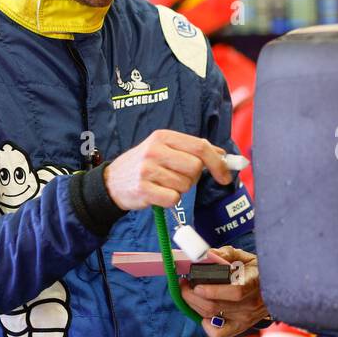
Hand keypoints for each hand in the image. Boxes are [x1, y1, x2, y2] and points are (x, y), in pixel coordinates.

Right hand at [103, 129, 233, 210]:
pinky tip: (158, 194)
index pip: (200, 147)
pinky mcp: (143, 189)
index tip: (226, 176)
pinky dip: (170, 200)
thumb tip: (223, 156)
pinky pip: (173, 199)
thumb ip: (192, 150)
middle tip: (178, 177)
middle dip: (193, 177)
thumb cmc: (145, 165)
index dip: (218, 163)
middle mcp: (155, 150)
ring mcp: (147, 170)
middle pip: (195, 168)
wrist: (112, 182)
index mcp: (163, 136)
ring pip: (185, 185)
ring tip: (163, 184)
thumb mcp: (165, 149)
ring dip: (179, 189)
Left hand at [178, 246, 268, 336]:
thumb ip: (226, 253)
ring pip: (211, 316)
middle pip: (215, 306)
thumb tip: (208, 255)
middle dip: (192, 296)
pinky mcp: (240, 327)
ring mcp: (245, 318)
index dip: (212, 291)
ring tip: (189, 293)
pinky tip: (204, 314)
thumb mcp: (246, 257)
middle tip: (184, 284)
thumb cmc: (258, 272)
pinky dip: (206, 325)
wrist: (277, 290)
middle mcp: (250, 304)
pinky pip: (218, 334)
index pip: (235, 292)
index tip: (196, 285)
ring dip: (194, 305)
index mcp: (254, 283)